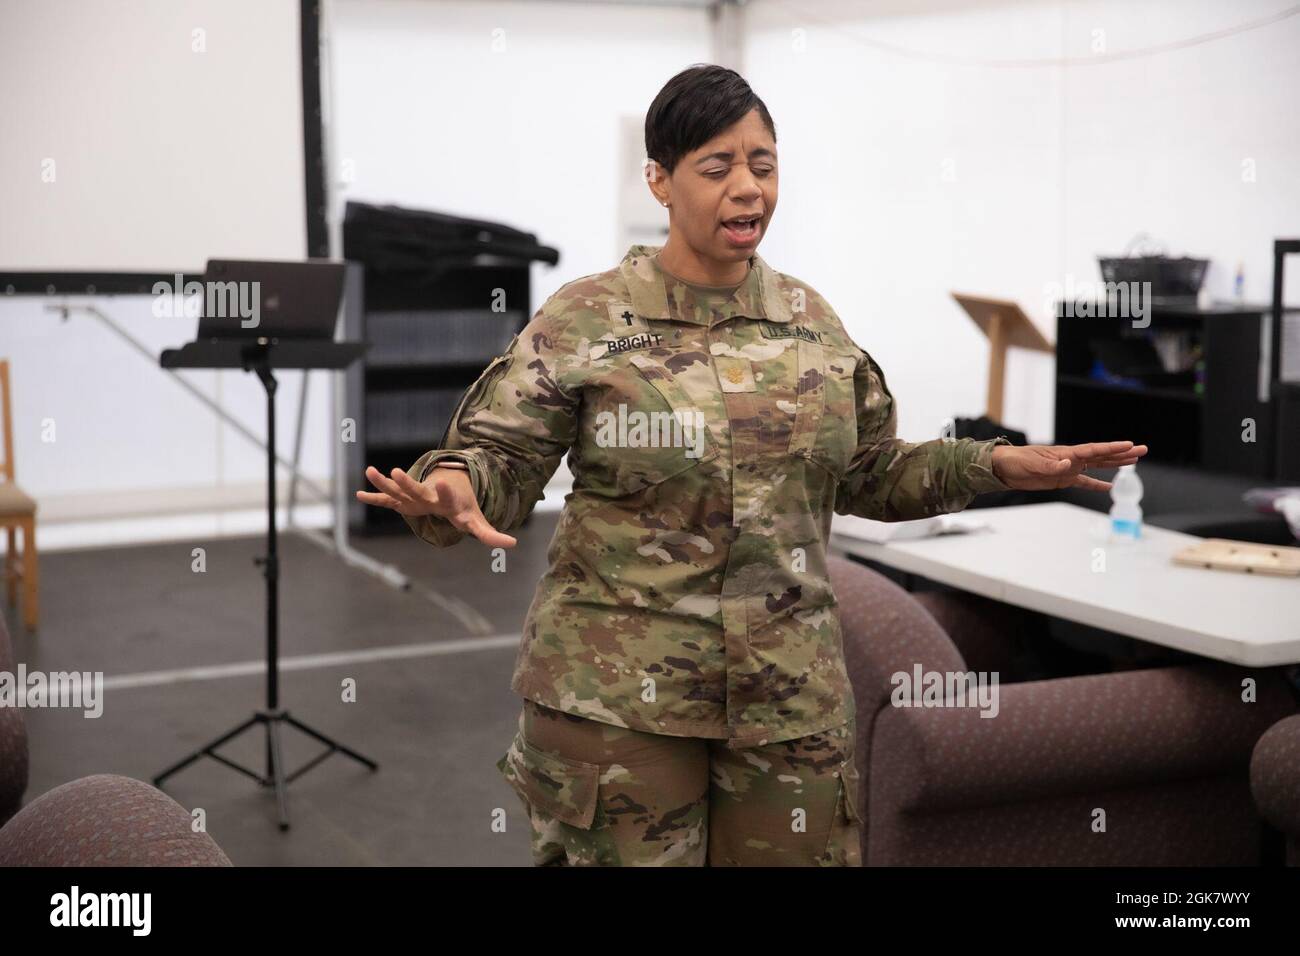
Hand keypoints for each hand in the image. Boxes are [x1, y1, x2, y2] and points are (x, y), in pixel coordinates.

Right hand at [356, 465, 516, 548]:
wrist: (452, 487)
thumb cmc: (463, 507)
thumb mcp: (476, 520)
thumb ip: (490, 534)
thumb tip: (512, 544)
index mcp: (447, 500)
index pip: (447, 496)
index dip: (445, 491)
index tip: (443, 482)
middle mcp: (429, 495)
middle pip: (418, 489)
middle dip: (408, 482)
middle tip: (398, 470)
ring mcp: (416, 496)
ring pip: (398, 489)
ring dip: (384, 482)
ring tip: (370, 471)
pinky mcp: (405, 499)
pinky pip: (388, 499)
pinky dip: (375, 497)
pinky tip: (359, 493)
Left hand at [991, 441, 1148, 491]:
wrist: (1005, 469)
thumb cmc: (1017, 461)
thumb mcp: (1033, 463)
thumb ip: (1051, 465)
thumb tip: (1067, 465)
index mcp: (1066, 453)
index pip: (1094, 450)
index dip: (1112, 448)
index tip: (1130, 445)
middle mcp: (1072, 459)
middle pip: (1102, 455)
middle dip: (1122, 453)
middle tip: (1142, 450)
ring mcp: (1069, 468)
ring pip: (1098, 466)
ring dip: (1115, 464)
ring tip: (1134, 462)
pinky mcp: (1063, 479)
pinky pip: (1085, 482)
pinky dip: (1097, 485)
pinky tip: (1110, 488)